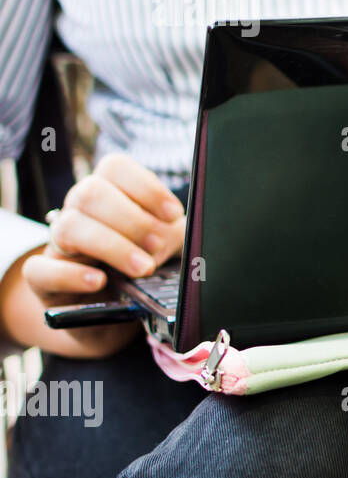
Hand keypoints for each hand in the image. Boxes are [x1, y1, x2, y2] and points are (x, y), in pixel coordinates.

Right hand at [1, 154, 184, 357]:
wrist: (119, 309)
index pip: (115, 168)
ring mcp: (57, 242)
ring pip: (69, 227)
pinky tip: (99, 281)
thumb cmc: (145, 262)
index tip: (173, 213)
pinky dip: (71, 274)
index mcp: (109, 191)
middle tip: (158, 245)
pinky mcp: (43, 278)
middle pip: (90, 192)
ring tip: (143, 268)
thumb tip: (177, 232)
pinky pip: (40, 269)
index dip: (146, 187)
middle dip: (132, 220)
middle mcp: (78, 210)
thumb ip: (173, 232)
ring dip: (112, 246)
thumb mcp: (167, 242)